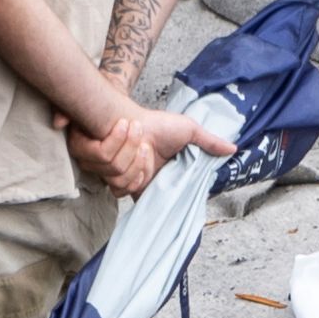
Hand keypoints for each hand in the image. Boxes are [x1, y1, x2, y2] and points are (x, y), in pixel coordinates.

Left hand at [79, 102, 233, 196]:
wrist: (130, 107)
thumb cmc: (156, 122)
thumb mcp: (187, 132)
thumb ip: (208, 143)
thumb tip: (233, 149)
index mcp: (144, 181)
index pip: (143, 207)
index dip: (147, 210)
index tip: (154, 206)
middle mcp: (121, 178)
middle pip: (125, 187)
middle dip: (138, 163)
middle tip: (146, 145)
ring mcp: (101, 167)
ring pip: (113, 172)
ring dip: (127, 147)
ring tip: (135, 133)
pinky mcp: (85, 152)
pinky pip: (100, 157)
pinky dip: (114, 140)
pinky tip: (121, 128)